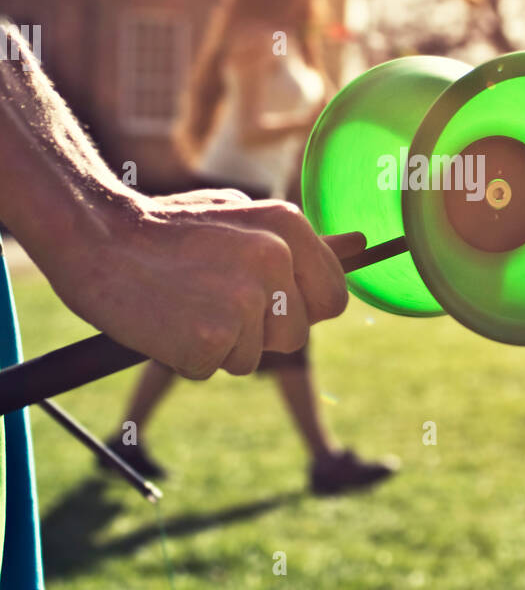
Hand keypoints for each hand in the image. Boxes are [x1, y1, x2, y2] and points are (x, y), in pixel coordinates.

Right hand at [47, 189, 364, 379]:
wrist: (97, 238)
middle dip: (259, 334)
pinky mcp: (209, 340)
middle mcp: (275, 262)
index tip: (267, 303)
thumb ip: (297, 244)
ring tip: (184, 305)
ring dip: (221, 346)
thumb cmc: (168, 231)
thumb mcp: (240, 219)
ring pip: (252, 359)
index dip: (302, 310)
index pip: (334, 297)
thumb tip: (363, 243)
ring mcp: (243, 302)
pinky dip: (186, 357)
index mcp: (288, 228)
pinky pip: (212, 369)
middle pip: (296, 336)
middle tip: (210, 301)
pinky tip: (164, 321)